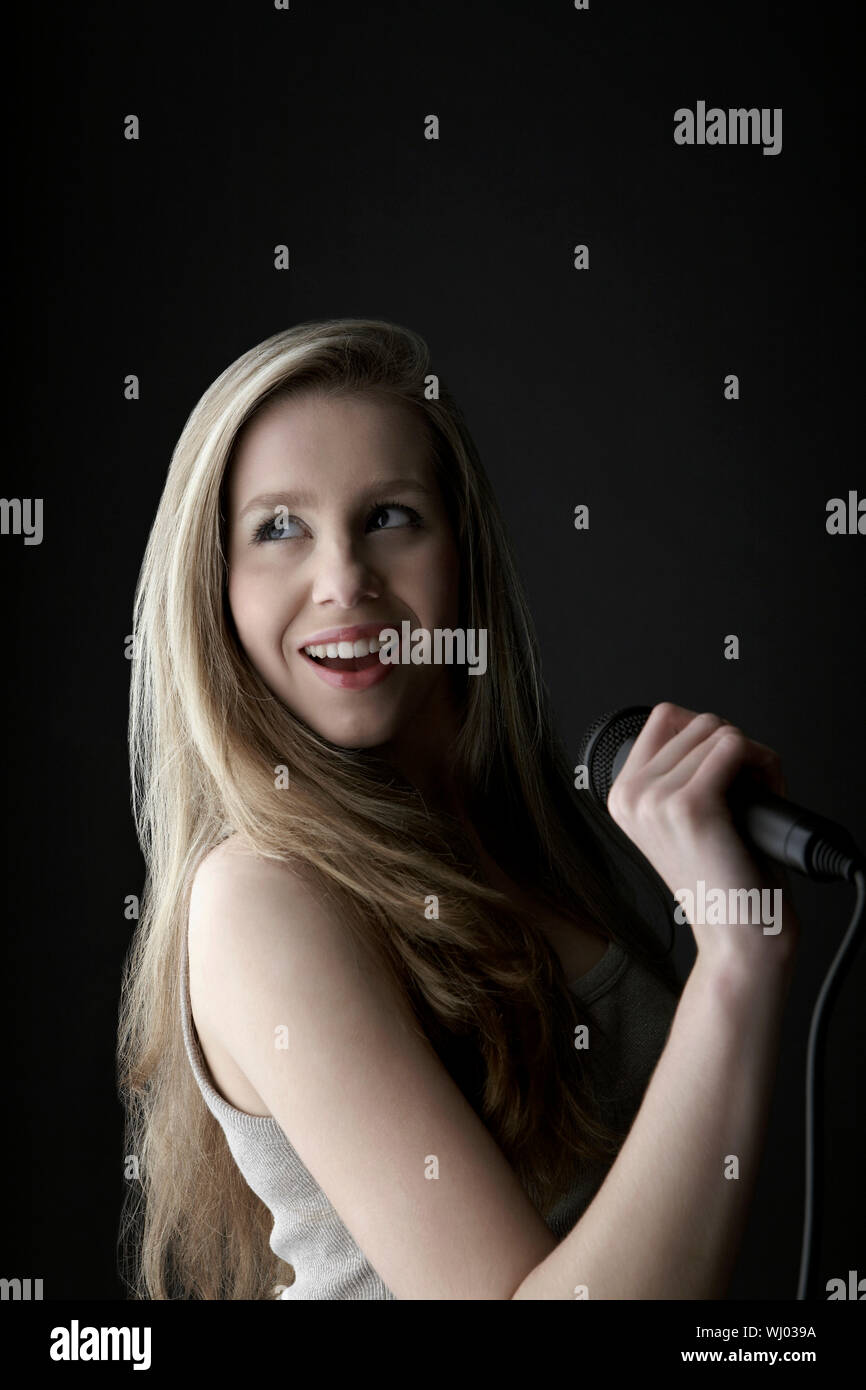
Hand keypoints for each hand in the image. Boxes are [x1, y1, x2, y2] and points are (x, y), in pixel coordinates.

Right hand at [607, 702, 800, 972]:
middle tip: (750, 787)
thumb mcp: (685, 819)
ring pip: (716, 731)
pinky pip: (732, 746)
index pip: (664, 718)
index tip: (724, 768)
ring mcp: (654, 800)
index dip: (705, 735)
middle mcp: (630, 796)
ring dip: (752, 757)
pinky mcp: (689, 806)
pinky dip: (761, 762)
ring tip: (759, 795)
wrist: (738, 933)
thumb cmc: (724, 879)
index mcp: (622, 797)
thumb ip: (683, 771)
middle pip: (693, 721)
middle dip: (733, 747)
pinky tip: (767, 790)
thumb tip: (716, 727)